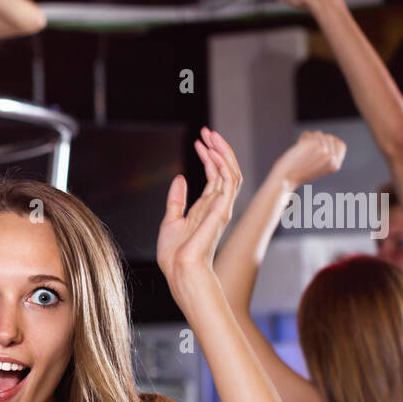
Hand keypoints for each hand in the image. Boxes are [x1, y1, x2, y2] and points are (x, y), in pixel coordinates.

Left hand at [158, 127, 242, 296]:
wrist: (179, 270)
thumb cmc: (175, 254)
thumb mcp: (171, 220)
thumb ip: (176, 200)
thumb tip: (180, 177)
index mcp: (207, 209)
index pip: (214, 176)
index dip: (208, 157)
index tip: (199, 140)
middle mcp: (218, 207)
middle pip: (226, 171)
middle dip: (219, 149)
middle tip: (208, 131)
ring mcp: (222, 208)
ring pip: (231, 172)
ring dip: (222, 152)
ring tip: (211, 135)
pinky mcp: (222, 210)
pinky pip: (228, 182)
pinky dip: (222, 164)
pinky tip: (212, 151)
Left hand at [274, 130, 346, 187]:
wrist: (285, 179)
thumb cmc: (298, 174)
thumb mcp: (318, 167)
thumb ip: (326, 156)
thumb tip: (330, 139)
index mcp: (335, 165)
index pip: (341, 145)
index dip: (331, 142)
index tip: (319, 145)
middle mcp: (333, 158)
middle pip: (329, 137)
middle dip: (317, 140)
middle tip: (306, 152)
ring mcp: (325, 150)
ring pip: (318, 134)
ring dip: (308, 139)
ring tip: (301, 152)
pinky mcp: (315, 144)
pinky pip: (308, 134)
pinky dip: (301, 139)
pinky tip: (297, 149)